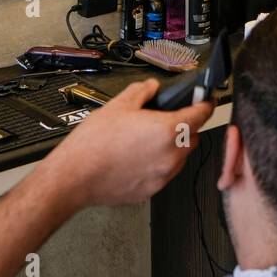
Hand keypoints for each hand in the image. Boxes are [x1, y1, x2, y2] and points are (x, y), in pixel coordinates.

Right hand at [43, 79, 214, 207]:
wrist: (73, 178)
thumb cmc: (93, 145)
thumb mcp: (118, 105)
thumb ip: (141, 91)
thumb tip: (151, 87)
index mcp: (169, 130)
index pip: (202, 114)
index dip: (204, 103)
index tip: (203, 100)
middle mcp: (171, 155)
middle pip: (193, 136)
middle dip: (184, 126)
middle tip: (163, 119)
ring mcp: (163, 175)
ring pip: (180, 156)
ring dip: (172, 146)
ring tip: (145, 140)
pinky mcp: (152, 189)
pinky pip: (165, 172)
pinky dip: (158, 163)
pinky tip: (137, 157)